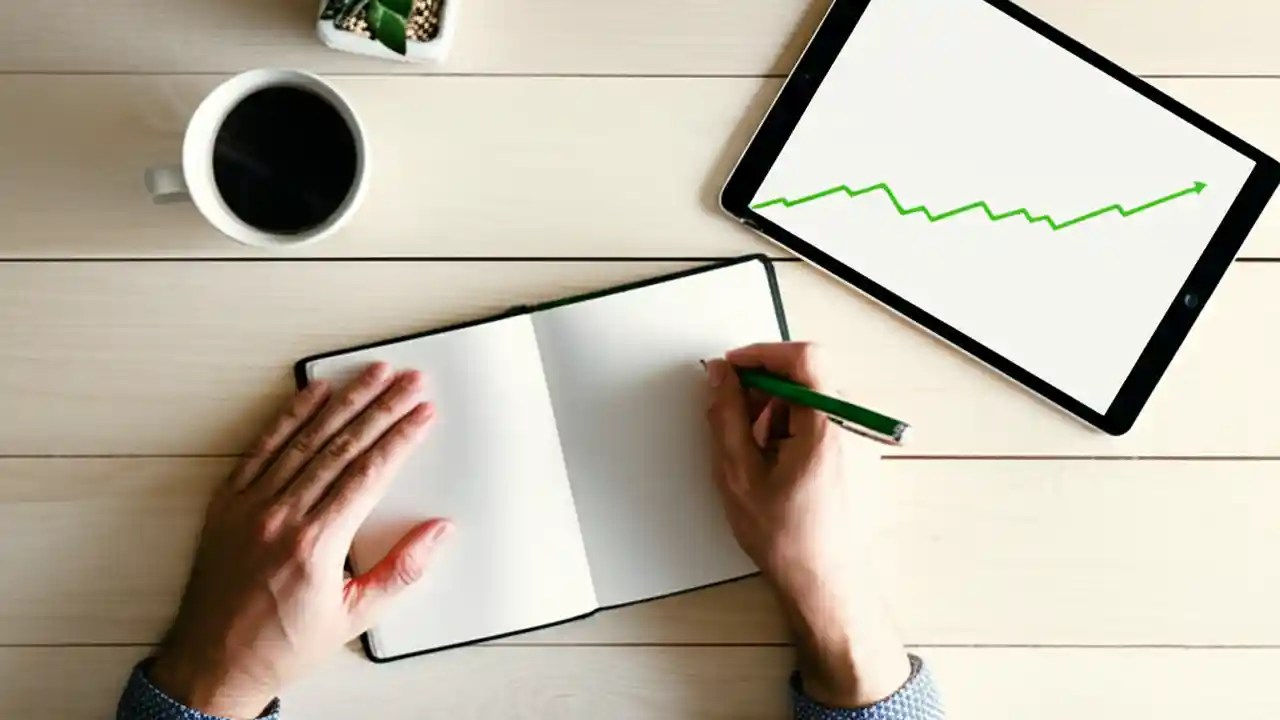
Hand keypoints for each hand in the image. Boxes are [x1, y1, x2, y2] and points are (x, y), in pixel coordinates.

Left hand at [150, 363, 450, 718]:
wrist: (213, 663)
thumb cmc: (279, 644)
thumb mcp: (354, 616)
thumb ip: (400, 570)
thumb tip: (437, 532)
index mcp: (315, 543)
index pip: (370, 473)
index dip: (401, 437)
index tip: (422, 414)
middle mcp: (280, 516)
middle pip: (343, 446)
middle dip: (382, 408)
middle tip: (410, 382)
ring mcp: (250, 505)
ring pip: (306, 438)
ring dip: (344, 401)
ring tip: (372, 374)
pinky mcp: (227, 502)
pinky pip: (262, 447)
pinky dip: (290, 416)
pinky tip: (313, 393)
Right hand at [704, 343, 909, 707]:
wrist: (828, 585)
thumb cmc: (790, 541)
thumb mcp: (739, 474)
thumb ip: (726, 415)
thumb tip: (720, 376)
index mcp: (828, 426)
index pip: (803, 357)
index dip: (761, 354)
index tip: (733, 368)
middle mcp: (855, 426)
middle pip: (808, 376)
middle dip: (765, 390)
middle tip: (737, 420)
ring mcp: (864, 441)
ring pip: (815, 399)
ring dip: (780, 412)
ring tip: (758, 454)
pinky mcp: (864, 455)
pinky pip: (828, 421)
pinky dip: (798, 429)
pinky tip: (779, 465)